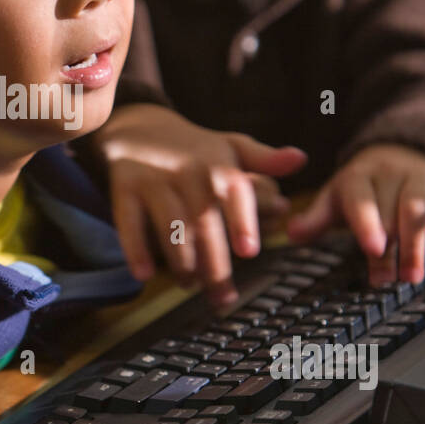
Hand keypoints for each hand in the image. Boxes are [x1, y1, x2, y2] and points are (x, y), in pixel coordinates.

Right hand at [86, 103, 306, 306]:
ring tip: (189, 285)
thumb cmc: (195, 148)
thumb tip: (300, 160)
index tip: (249, 251)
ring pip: (169, 226)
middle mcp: (186, 170)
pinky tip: (145, 275)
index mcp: (219, 163)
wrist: (138, 126)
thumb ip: (266, 161)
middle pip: (202, 222)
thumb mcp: (232, 147)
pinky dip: (136, 249)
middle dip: (214, 264)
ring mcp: (153, 179)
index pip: (235, 192)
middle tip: (222, 297)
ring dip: (180, 261)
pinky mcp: (124, 187)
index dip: (243, 221)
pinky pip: (128, 222)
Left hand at [286, 143, 424, 285]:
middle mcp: (387, 174)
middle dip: (388, 250)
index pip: (361, 202)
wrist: (390, 150)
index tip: (373, 247)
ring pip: (417, 212)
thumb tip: (291, 233)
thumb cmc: (359, 187)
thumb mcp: (334, 199)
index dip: (367, 225)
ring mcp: (415, 177)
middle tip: (385, 281)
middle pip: (388, 214)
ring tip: (412, 276)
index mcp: (356, 178)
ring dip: (415, 246)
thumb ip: (316, 218)